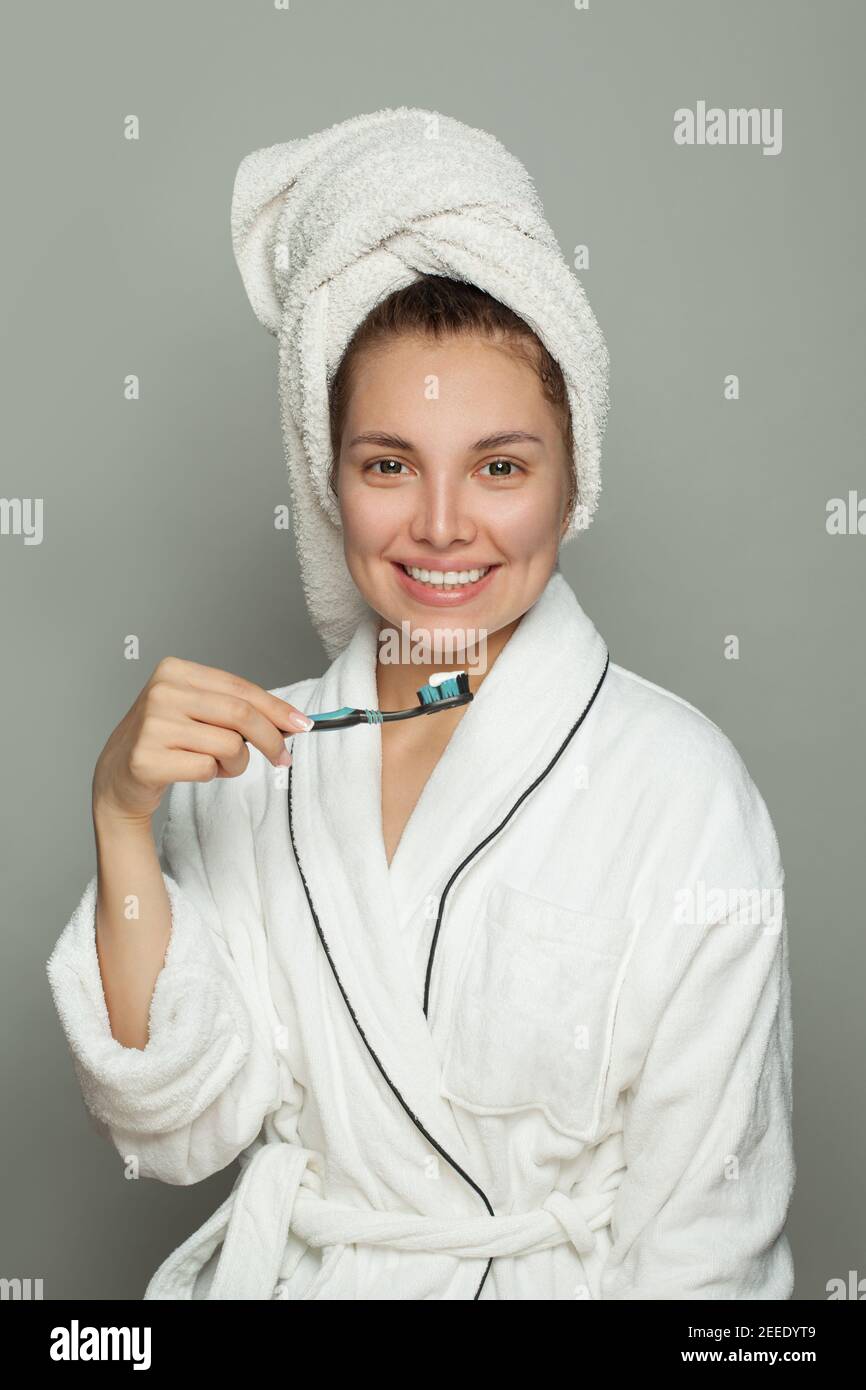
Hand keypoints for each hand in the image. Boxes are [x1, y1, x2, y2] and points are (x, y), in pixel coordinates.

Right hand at [91, 656, 312, 824]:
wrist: (118, 775)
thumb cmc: (167, 740)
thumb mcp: (198, 711)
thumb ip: (237, 709)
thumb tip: (290, 721)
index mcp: (175, 671)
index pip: (240, 688)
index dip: (277, 708)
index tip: (302, 725)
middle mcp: (161, 692)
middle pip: (240, 715)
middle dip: (271, 739)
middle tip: (282, 757)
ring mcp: (152, 725)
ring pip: (229, 745)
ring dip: (237, 764)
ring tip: (219, 765)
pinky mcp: (147, 759)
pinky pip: (207, 769)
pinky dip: (212, 775)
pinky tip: (193, 771)